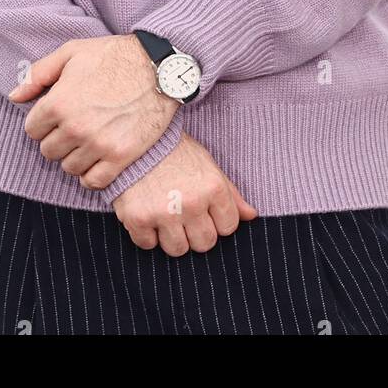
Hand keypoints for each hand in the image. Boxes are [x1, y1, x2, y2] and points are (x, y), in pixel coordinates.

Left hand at [8, 35, 178, 189]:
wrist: (159, 67)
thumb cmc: (114, 56)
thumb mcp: (71, 52)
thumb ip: (38, 74)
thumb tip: (14, 97)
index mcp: (58, 102)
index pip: (32, 130)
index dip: (43, 121)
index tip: (58, 114)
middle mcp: (75, 128)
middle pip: (49, 151)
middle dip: (57, 139)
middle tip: (74, 126)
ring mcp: (98, 145)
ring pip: (69, 167)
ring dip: (74, 156)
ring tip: (88, 139)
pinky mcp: (120, 157)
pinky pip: (93, 181)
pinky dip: (92, 174)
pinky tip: (98, 158)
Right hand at [111, 131, 258, 256]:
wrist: (135, 139)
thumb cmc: (175, 152)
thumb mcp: (207, 165)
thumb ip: (230, 193)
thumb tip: (252, 216)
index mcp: (213, 187)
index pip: (228, 227)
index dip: (216, 220)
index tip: (204, 210)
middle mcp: (191, 203)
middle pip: (205, 243)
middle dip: (196, 232)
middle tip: (183, 214)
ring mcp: (164, 213)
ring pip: (178, 249)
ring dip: (171, 236)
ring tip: (164, 214)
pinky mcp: (138, 218)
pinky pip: (148, 245)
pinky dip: (145, 233)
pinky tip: (145, 213)